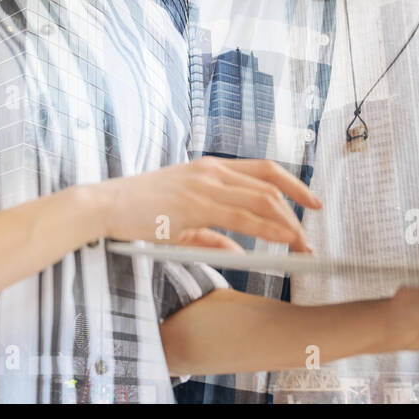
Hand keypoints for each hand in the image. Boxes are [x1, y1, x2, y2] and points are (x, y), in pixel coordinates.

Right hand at [95, 157, 321, 251]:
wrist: (106, 204)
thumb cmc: (139, 211)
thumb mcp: (182, 219)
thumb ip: (211, 233)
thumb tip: (236, 250)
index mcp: (212, 167)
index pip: (265, 170)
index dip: (294, 184)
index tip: (312, 201)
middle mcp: (213, 170)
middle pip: (271, 183)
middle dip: (299, 207)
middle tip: (312, 233)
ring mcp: (205, 185)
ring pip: (263, 199)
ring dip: (288, 224)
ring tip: (302, 245)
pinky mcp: (196, 205)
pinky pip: (243, 217)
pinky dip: (269, 229)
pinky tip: (285, 240)